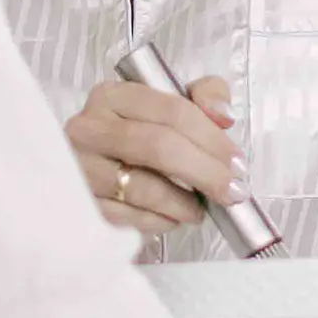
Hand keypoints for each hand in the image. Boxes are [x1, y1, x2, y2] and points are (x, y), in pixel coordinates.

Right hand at [65, 76, 243, 240]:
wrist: (95, 169)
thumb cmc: (140, 138)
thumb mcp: (172, 106)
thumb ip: (205, 98)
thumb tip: (222, 116)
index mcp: (113, 96)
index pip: (171, 111)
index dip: (211, 138)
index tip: (237, 163)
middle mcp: (89, 127)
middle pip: (158, 146)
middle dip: (204, 172)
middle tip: (232, 192)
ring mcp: (80, 167)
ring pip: (142, 187)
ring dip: (182, 203)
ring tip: (198, 209)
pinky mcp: (81, 203)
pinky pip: (127, 217)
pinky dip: (158, 221)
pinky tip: (171, 217)